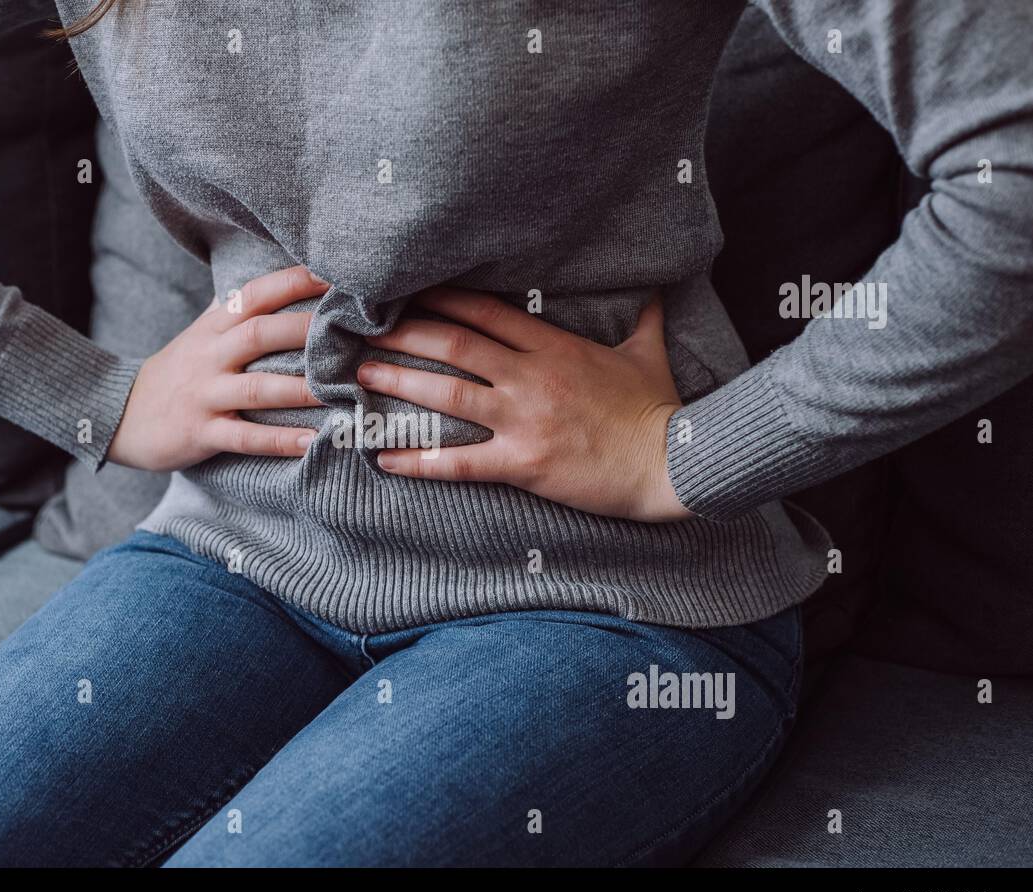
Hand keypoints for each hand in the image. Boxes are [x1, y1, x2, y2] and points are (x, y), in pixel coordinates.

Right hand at [107, 265, 327, 470]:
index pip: (255, 294)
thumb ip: (240, 310)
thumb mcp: (204, 332)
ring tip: (343, 391)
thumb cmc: (179, 371)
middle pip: (260, 333)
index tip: (336, 274)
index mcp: (214, 326)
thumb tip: (291, 280)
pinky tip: (310, 442)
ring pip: (258, 387)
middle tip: (355, 330)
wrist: (120, 412)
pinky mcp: (201, 432)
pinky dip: (278, 440)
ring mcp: (205, 394)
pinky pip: (244, 436)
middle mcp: (210, 354)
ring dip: (303, 389)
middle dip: (307, 330)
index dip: (294, 281)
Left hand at [357, 287, 693, 521]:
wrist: (672, 463)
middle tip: (365, 330)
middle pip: (454, 344)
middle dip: (404, 334)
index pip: (485, 310)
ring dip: (399, 383)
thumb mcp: (648, 352)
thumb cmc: (658, 410)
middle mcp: (531, 376)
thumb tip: (652, 287)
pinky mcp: (523, 463)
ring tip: (360, 377)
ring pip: (447, 394)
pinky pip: (459, 462)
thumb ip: (641, 316)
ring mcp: (524, 420)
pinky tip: (384, 457)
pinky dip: (418, 460)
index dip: (440, 298)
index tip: (405, 290)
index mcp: (554, 346)